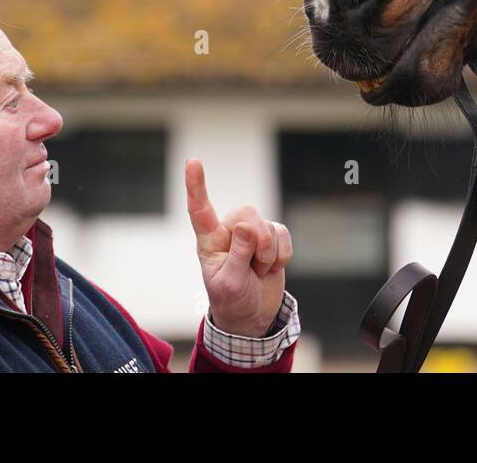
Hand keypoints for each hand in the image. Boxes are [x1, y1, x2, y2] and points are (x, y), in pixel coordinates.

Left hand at [185, 158, 291, 336]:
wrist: (253, 315)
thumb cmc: (232, 300)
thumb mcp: (229, 283)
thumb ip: (237, 255)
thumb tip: (246, 226)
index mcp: (209, 241)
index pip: (200, 210)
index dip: (196, 185)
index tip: (192, 161)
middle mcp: (229, 231)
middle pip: (247, 214)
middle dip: (258, 241)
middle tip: (254, 268)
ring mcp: (251, 233)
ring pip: (268, 226)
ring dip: (269, 255)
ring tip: (258, 272)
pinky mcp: (272, 238)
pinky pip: (283, 233)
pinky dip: (282, 255)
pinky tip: (271, 268)